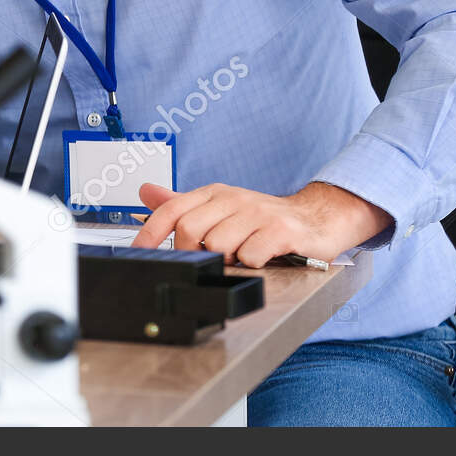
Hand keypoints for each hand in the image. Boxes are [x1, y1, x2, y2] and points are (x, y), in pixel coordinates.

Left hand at [131, 180, 391, 266]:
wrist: (316, 218)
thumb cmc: (263, 217)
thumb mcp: (220, 206)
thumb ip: (182, 203)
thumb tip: (145, 192)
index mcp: (214, 193)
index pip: (171, 210)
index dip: (150, 233)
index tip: (139, 253)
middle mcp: (234, 198)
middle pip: (189, 229)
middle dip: (191, 251)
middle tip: (207, 258)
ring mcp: (258, 213)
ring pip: (218, 244)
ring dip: (224, 259)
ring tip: (239, 256)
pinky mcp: (281, 231)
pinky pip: (250, 255)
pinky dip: (250, 264)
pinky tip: (259, 258)